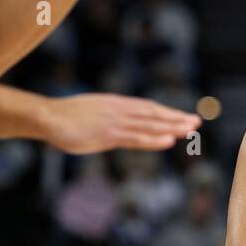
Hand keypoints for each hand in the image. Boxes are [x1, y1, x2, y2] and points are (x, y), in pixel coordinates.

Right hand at [43, 93, 198, 153]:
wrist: (48, 117)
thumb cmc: (64, 117)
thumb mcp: (90, 114)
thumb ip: (105, 119)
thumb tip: (114, 128)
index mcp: (116, 104)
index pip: (147, 107)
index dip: (166, 112)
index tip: (182, 116)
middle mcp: (120, 110)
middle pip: (154, 114)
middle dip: (176, 118)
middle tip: (197, 122)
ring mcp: (116, 122)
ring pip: (150, 124)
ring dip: (172, 127)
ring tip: (191, 130)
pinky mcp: (109, 134)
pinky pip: (136, 137)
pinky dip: (154, 139)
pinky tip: (169, 141)